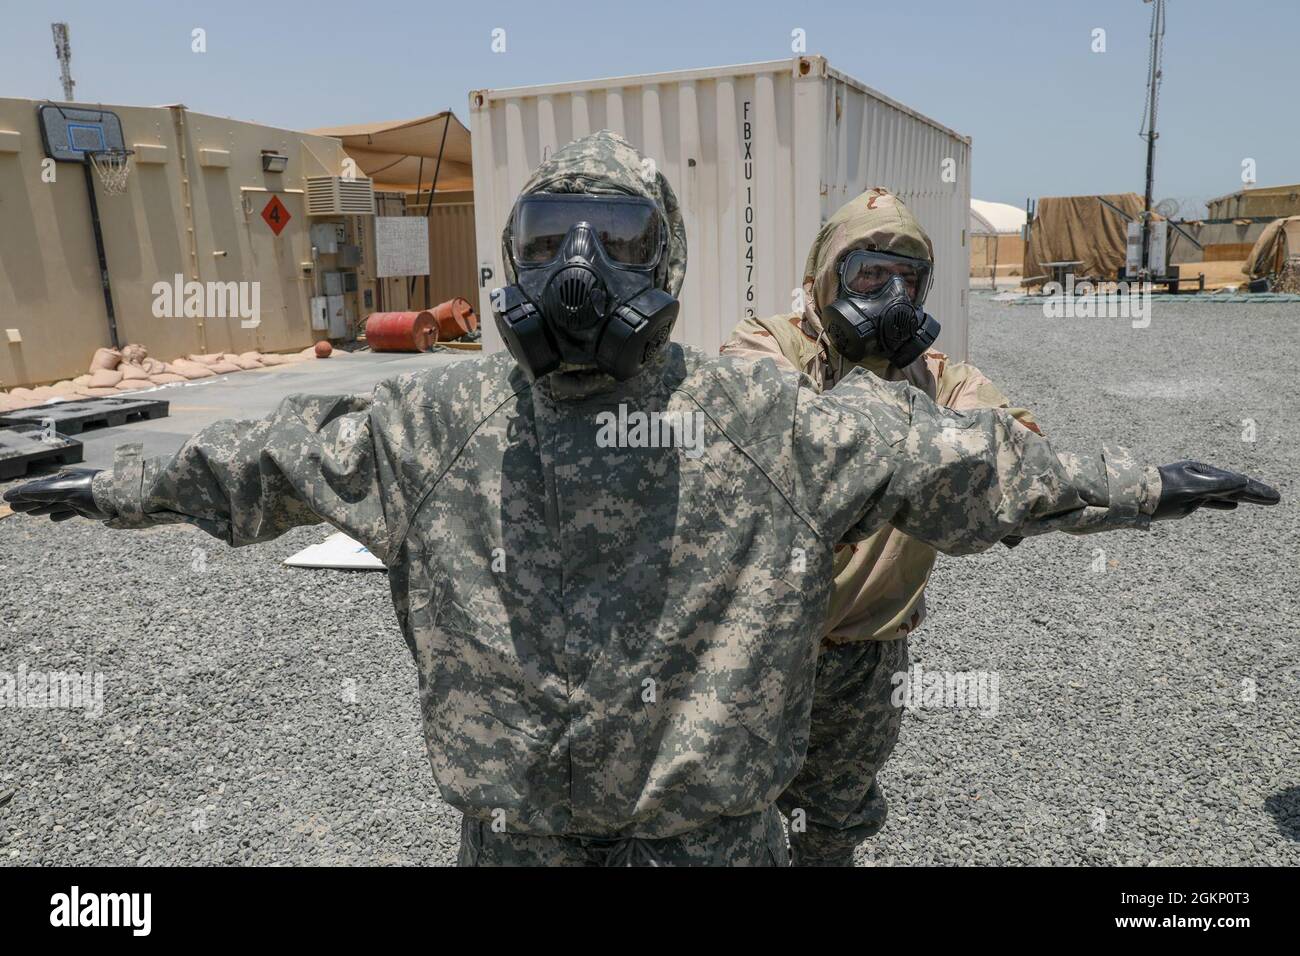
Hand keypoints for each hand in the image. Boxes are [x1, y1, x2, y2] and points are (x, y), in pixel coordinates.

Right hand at [2, 468, 104, 521]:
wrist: (120, 497)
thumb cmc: (93, 491)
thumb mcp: (66, 491)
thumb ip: (45, 492)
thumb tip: (23, 492)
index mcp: (61, 481)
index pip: (36, 488)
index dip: (21, 493)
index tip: (7, 497)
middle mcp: (67, 487)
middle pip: (43, 496)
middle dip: (27, 502)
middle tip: (13, 507)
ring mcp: (77, 498)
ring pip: (54, 504)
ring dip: (39, 508)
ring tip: (28, 513)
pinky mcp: (86, 508)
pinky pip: (68, 511)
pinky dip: (59, 514)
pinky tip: (53, 518)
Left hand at [1154, 461, 1279, 519]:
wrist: (1136, 498)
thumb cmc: (1163, 492)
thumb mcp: (1193, 488)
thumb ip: (1218, 486)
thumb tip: (1243, 481)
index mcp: (1204, 473)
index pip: (1237, 483)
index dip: (1257, 491)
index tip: (1275, 497)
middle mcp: (1202, 479)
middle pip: (1235, 487)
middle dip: (1256, 493)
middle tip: (1277, 499)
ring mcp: (1195, 490)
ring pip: (1226, 494)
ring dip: (1244, 498)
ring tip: (1262, 500)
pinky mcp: (1187, 500)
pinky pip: (1211, 501)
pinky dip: (1224, 503)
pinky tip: (1233, 506)